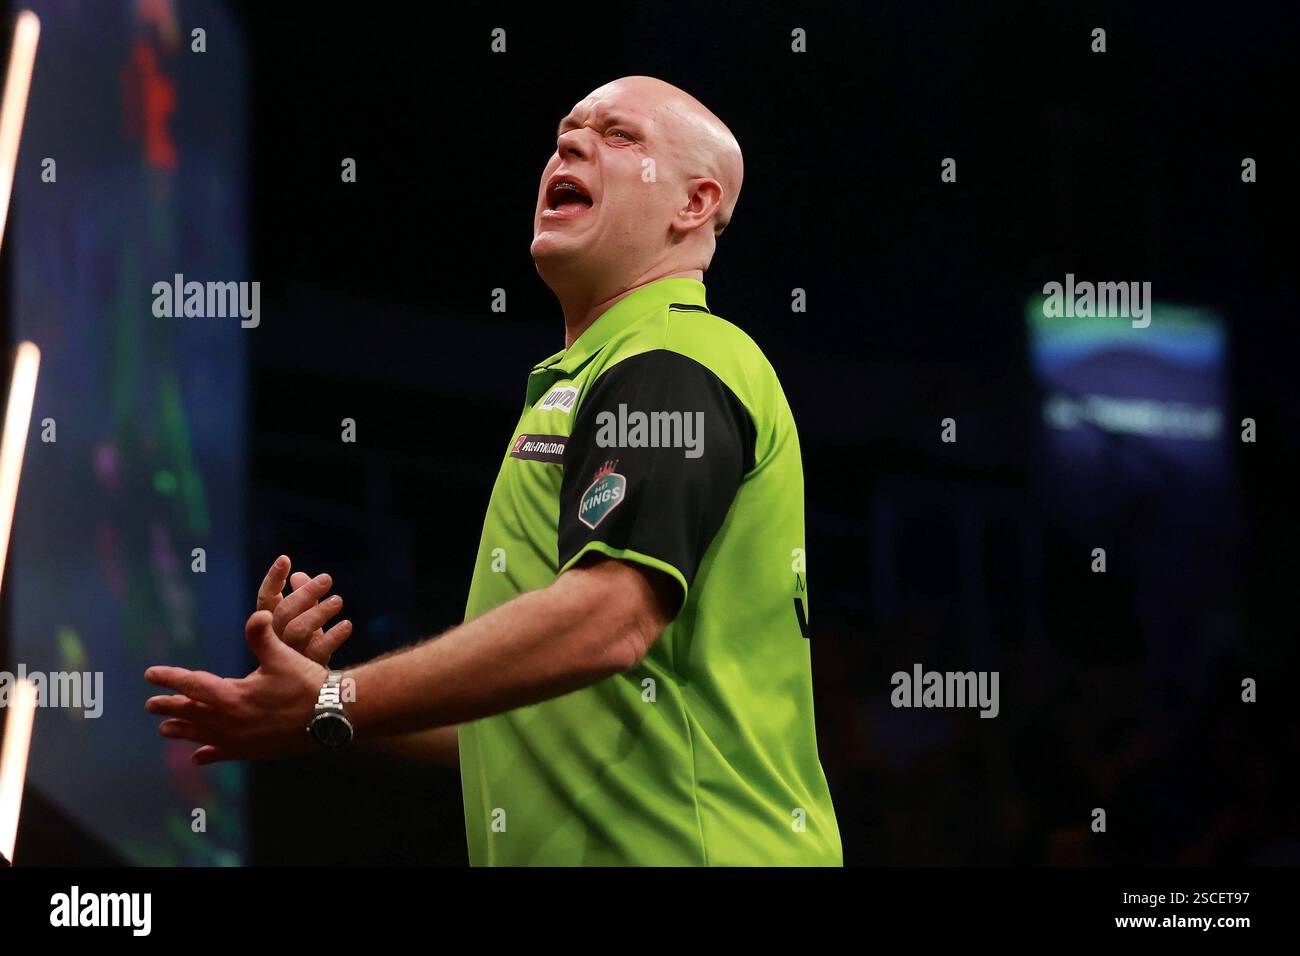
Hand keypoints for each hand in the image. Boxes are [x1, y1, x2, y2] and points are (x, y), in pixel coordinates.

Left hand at [145, 609, 328, 764]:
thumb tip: (256, 613)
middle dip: (170, 707)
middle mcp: (231, 722)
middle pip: (192, 713)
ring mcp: (242, 739)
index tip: (150, 674)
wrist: (331, 717)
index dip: (170, 678)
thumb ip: (262, 636)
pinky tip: (198, 757)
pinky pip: (224, 752)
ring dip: (184, 730)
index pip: (193, 685)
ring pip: (204, 734)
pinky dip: (209, 753)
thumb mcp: (283, 656)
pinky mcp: (254, 750)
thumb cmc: (307, 684)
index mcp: (233, 696)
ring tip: (164, 730)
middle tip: (151, 705)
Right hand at [255, 555, 351, 664]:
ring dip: (319, 613)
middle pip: (284, 614)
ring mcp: (291, 657)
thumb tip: (299, 575)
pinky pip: (319, 651)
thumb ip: (302, 599)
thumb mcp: (302, 621)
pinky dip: (334, 637)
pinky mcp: (309, 669)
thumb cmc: (306, 649)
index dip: (273, 579)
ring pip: (298, 631)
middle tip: (326, 579)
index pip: (266, 600)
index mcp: (270, 627)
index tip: (285, 559)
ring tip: (338, 601)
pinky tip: (347, 625)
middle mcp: (276, 641)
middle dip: (305, 593)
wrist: (310, 691)